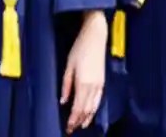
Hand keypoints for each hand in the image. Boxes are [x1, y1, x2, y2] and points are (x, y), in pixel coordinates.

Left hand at [60, 10, 106, 133]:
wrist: (95, 38)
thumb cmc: (80, 49)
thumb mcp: (68, 66)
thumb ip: (66, 85)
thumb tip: (63, 100)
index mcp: (84, 83)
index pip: (78, 107)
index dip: (73, 119)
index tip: (68, 127)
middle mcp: (94, 86)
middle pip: (87, 110)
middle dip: (79, 121)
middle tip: (72, 129)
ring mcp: (100, 84)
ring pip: (94, 106)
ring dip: (88, 117)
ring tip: (81, 125)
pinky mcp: (102, 81)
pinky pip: (98, 100)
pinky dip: (94, 109)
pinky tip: (91, 112)